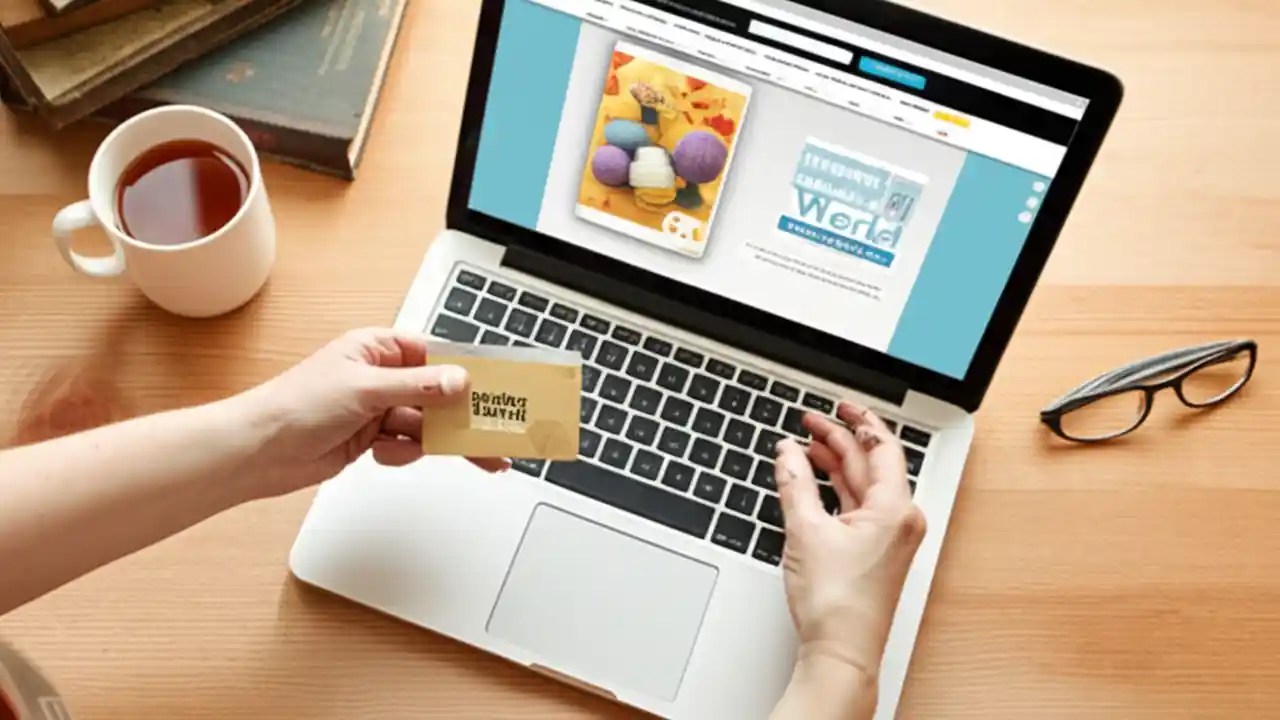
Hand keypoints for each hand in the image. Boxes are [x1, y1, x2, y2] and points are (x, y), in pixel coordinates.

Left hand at [232, 328, 508, 498]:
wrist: (258, 451)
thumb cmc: (295, 405)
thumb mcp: (365, 389)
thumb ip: (418, 386)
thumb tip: (459, 379)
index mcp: (378, 348)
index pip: (436, 355)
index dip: (467, 371)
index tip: (497, 386)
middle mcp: (380, 376)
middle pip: (438, 393)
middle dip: (464, 413)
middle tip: (499, 428)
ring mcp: (376, 408)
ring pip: (426, 423)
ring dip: (440, 440)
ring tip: (479, 456)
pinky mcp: (370, 438)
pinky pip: (407, 444)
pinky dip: (404, 452)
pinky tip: (388, 454)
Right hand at [773, 402, 925, 700]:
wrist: (840, 651)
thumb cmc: (837, 603)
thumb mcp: (805, 531)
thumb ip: (795, 483)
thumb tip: (787, 453)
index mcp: (896, 508)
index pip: (882, 447)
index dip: (858, 420)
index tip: (839, 405)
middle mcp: (900, 520)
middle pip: (871, 464)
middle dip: (840, 440)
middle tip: (810, 422)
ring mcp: (889, 538)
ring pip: (863, 486)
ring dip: (836, 464)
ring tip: (806, 447)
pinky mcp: (875, 552)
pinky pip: (858, 507)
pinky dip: (836, 490)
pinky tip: (815, 482)